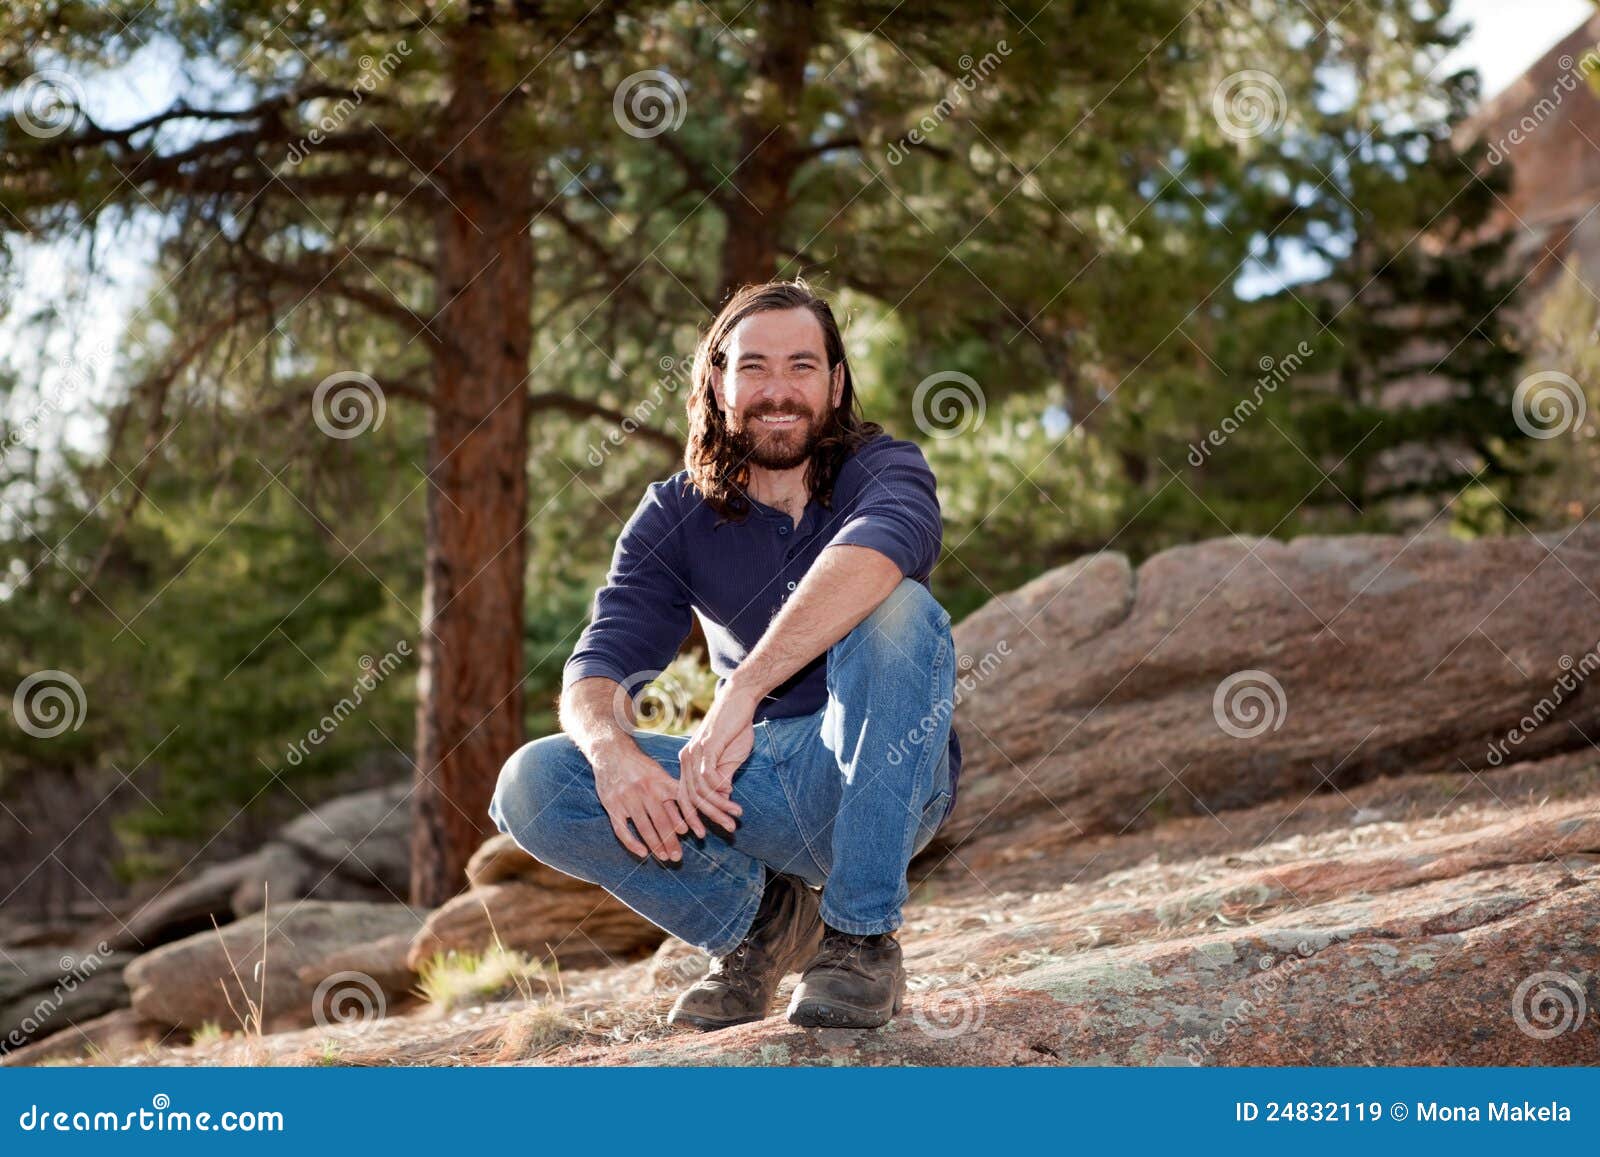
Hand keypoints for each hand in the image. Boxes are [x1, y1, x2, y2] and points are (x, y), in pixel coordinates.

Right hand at [592, 742, 690, 861]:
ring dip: (655, 844)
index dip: (685, 819)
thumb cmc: (639, 765)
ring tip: (664, 857)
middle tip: (678, 857)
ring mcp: (627, 799)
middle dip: (670, 841)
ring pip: (644, 827)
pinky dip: (632, 843)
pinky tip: (642, 852)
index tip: (693, 834)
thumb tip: (689, 816)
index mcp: (659, 782)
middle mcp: (644, 791)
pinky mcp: (612, 806)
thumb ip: (672, 792)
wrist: (610, 752)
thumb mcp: (658, 773)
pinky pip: (622, 829)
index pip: (676, 804)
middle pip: (661, 820)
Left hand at [677, 684, 757, 836]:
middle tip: (728, 829)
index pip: (683, 797)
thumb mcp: (729, 759)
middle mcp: (686, 759)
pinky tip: (732, 793)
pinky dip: (719, 788)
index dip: (691, 817)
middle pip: (691, 798)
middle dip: (709, 817)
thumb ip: (723, 778)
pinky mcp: (707, 746)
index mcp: (688, 763)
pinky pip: (708, 775)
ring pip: (700, 790)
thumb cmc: (735, 729)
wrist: (739, 701)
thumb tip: (723, 799)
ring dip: (719, 806)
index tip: (703, 833)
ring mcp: (695, 752)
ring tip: (735, 815)